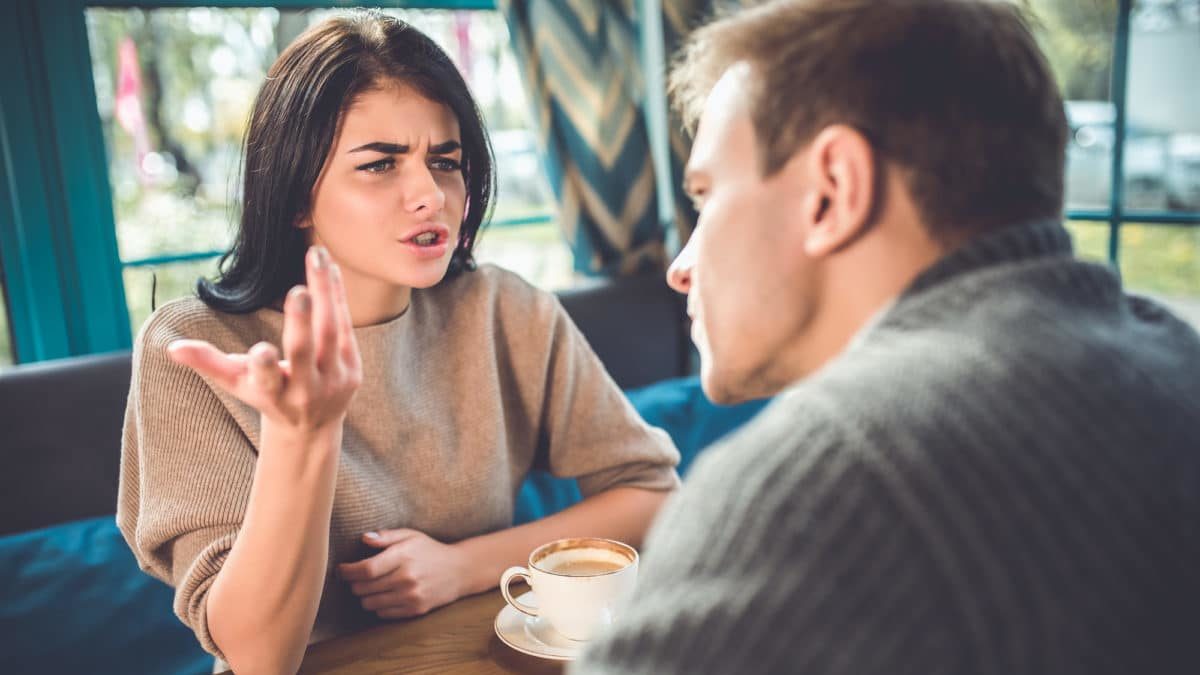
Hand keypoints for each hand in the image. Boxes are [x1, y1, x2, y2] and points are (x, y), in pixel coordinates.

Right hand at [167, 246, 362, 436]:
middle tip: (299, 292)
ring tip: (315, 255)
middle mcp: (306, 390)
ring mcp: (333, 380)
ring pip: (330, 333)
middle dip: (301, 324)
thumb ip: (209, 363)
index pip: (268, 382)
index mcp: (273, 395)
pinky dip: (337, 296)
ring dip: (325, 293)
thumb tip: (173, 348)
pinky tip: (329, 266)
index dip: (264, 367)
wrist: (313, 426)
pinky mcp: (353, 368)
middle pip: (304, 354)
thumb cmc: (267, 396)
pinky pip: (345, 326)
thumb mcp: (237, 383)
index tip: (260, 350)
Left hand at [338, 529, 471, 618]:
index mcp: (403, 556)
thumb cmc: (430, 550)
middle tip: (356, 577)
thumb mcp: (411, 535)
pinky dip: (378, 605)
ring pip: (370, 603)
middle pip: (364, 588)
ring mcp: (411, 596)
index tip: (341, 570)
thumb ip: (386, 536)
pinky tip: (384, 595)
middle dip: (354, 583)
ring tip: (370, 586)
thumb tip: (364, 538)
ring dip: (364, 596)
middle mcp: (406, 578)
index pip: (366, 569)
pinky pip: (383, 613)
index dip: (348, 572)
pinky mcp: (415, 610)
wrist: (459, 570)